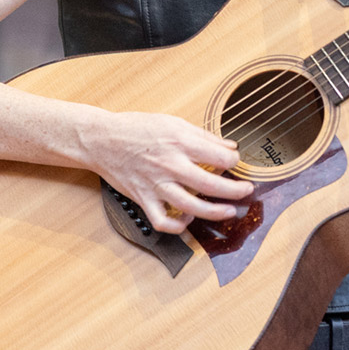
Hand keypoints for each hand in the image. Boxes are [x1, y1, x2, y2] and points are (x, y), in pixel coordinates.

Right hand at [81, 111, 249, 233]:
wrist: (102, 140)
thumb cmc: (137, 128)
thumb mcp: (174, 122)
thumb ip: (204, 136)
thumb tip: (229, 146)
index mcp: (180, 143)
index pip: (220, 157)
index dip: (234, 162)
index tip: (236, 163)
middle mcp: (170, 165)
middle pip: (211, 185)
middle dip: (235, 191)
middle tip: (246, 192)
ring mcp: (156, 185)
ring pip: (191, 207)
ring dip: (214, 212)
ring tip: (228, 211)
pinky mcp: (143, 199)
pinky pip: (162, 221)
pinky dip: (178, 226)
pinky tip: (188, 220)